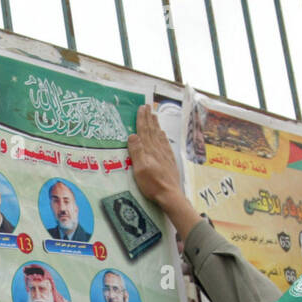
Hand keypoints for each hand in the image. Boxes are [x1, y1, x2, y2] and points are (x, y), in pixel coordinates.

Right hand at [128, 105, 199, 238]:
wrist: (170, 194)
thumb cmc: (152, 184)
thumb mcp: (140, 169)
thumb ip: (137, 151)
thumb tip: (132, 135)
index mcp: (148, 150)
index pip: (144, 131)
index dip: (142, 119)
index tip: (141, 107)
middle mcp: (157, 149)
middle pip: (152, 130)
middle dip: (149, 118)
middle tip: (147, 106)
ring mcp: (165, 154)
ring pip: (159, 135)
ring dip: (156, 125)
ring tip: (154, 116)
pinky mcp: (169, 160)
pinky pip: (165, 144)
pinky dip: (163, 136)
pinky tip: (163, 133)